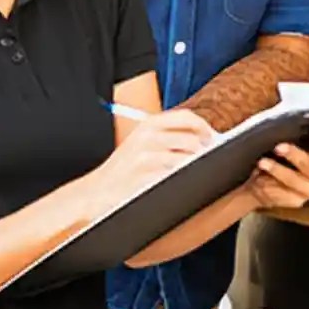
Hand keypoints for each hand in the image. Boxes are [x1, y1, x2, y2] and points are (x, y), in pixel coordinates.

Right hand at [83, 109, 215, 216]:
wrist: (97, 192)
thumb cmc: (123, 169)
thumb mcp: (140, 142)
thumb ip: (167, 135)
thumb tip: (203, 137)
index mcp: (147, 125)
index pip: (186, 117)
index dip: (203, 127)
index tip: (211, 137)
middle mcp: (147, 138)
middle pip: (192, 139)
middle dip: (202, 152)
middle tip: (203, 161)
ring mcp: (146, 158)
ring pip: (187, 160)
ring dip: (193, 169)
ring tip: (186, 175)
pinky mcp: (147, 178)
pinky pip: (177, 178)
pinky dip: (182, 182)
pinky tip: (176, 186)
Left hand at [242, 121, 308, 209]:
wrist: (260, 186)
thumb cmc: (277, 163)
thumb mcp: (285, 147)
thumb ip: (298, 136)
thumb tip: (305, 121)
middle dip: (295, 155)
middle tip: (280, 147)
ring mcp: (308, 191)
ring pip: (295, 180)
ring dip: (278, 170)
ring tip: (263, 162)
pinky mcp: (296, 201)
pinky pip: (284, 193)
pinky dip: (272, 184)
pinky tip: (261, 178)